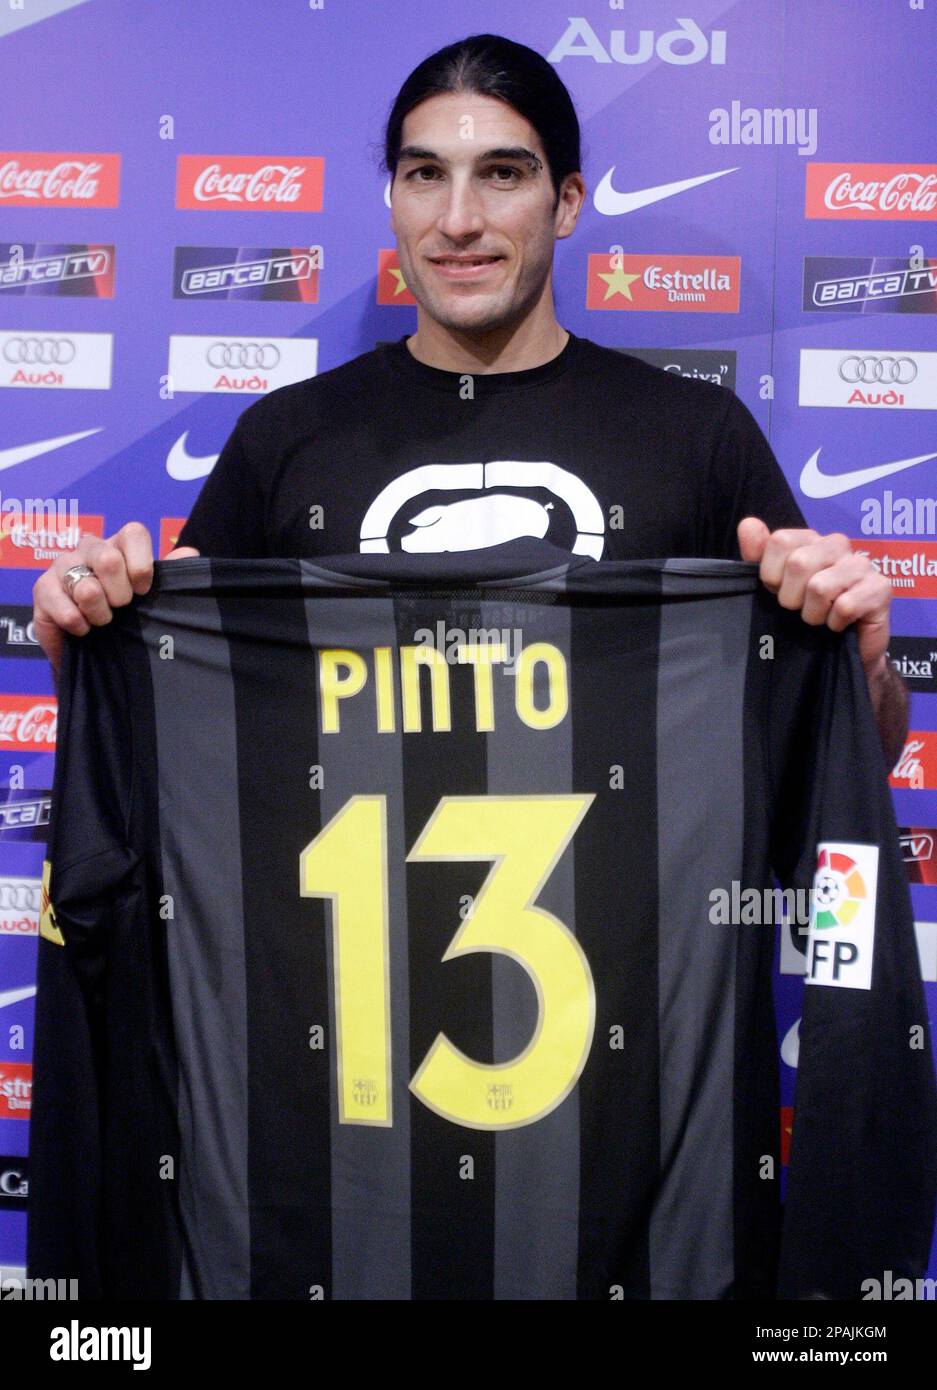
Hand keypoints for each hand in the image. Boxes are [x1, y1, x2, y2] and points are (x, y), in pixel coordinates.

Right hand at [32, 521, 199, 672]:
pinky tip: (83, 629)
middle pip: (108, 558)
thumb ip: (170, 574)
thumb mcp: (151, 596)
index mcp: (119, 545)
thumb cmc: (124, 615)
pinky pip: (67, 610)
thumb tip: (189, 552)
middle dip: (120, 594)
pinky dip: (80, 626)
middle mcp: (89, 548)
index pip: (134, 532)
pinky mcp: (42, 589)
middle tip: (122, 608)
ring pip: (87, 587)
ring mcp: (62, 566)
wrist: (91, 647)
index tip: (144, 590)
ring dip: (101, 613)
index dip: (142, 563)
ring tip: (103, 622)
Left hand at [737, 517, 891, 676]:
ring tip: (820, 617)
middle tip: (800, 608)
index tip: (778, 590)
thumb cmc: (806, 613)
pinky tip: (840, 624)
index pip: (780, 540)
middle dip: (791, 598)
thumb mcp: (774, 585)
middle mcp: (838, 545)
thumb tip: (748, 524)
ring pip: (820, 587)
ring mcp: (862, 565)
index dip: (771, 574)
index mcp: (810, 539)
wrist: (840, 653)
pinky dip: (835, 623)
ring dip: (813, 614)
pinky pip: (845, 606)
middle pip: (799, 563)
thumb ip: (757, 554)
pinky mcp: (880, 588)